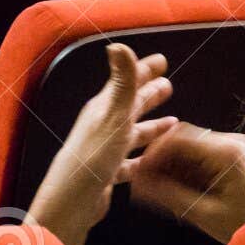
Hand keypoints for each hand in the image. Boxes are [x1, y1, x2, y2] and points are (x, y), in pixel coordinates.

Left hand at [25, 44, 174, 244]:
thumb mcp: (113, 115)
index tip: (161, 60)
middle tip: (168, 85)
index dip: (144, 70)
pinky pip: (130, 160)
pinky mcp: (108, 172)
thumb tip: (118, 45)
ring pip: (133, 132)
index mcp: (104, 108)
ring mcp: (106, 149)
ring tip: (172, 121)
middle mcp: (103, 125)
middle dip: (149, 94)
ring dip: (151, 125)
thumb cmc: (93, 156)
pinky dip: (144, 156)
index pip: (128, 81)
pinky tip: (153, 159)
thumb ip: (122, 82)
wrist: (73, 200)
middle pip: (131, 105)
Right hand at [129, 122, 244, 244]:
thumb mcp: (204, 214)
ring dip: (172, 164)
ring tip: (158, 188)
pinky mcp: (236, 153)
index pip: (177, 139)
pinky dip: (187, 167)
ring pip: (190, 144)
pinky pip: (203, 152)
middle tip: (143, 182)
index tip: (137, 173)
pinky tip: (178, 186)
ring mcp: (236, 146)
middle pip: (183, 138)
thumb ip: (168, 195)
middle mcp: (233, 142)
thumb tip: (137, 184)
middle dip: (160, 159)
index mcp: (227, 153)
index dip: (152, 154)